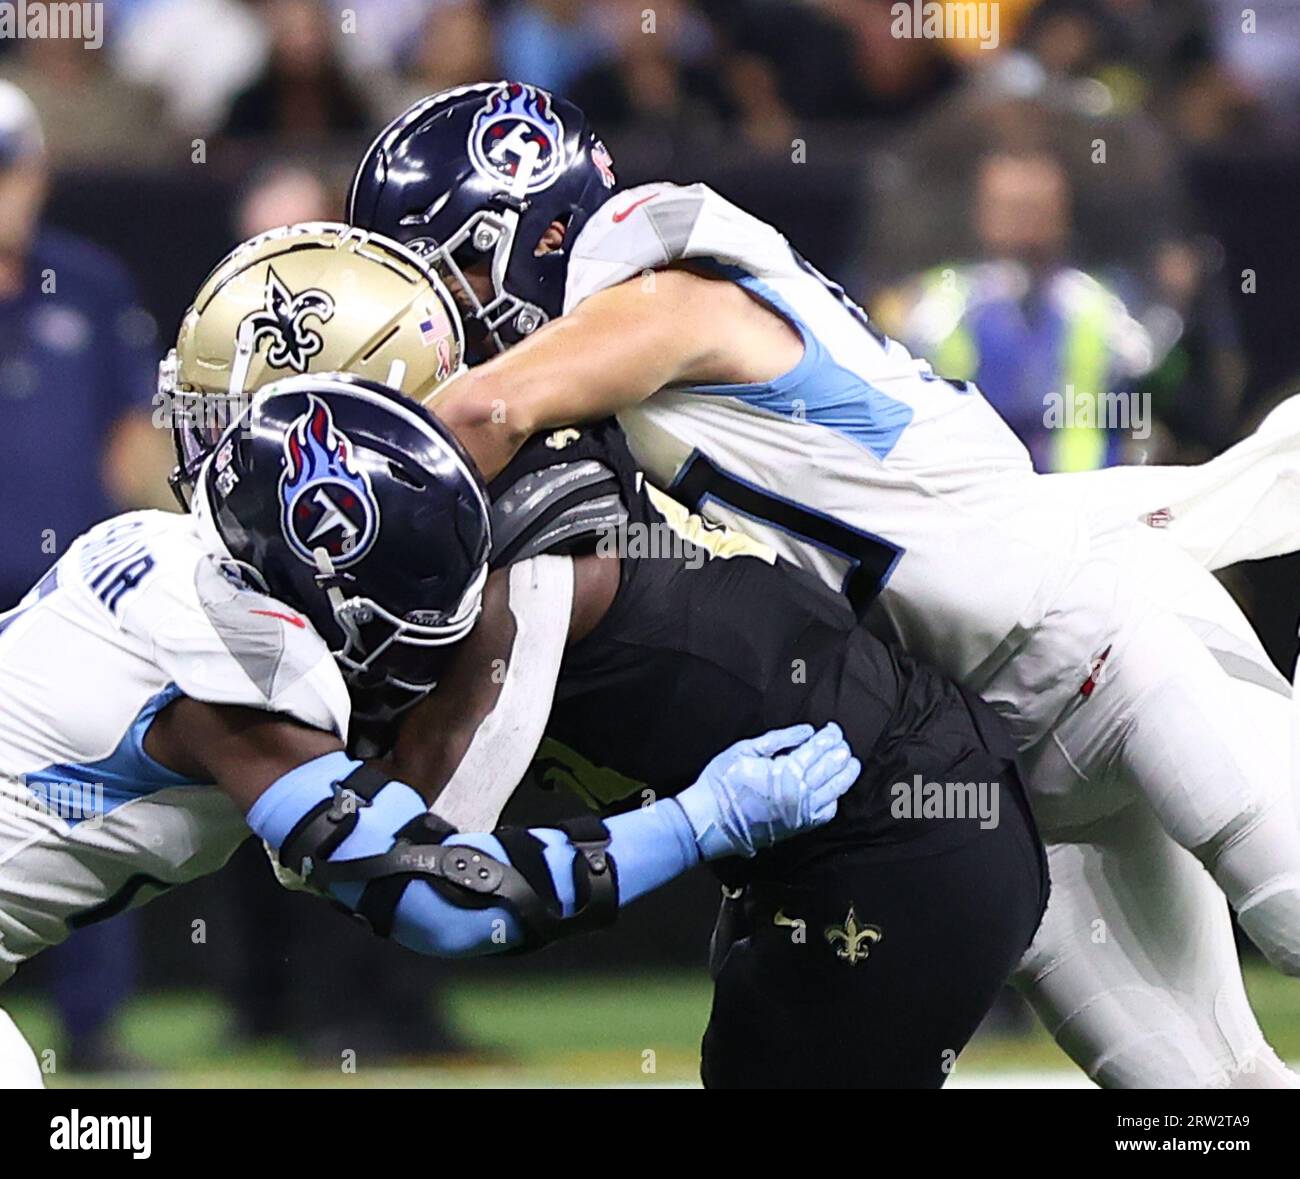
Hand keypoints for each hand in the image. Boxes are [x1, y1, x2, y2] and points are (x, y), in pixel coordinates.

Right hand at [675, 722, 859, 859]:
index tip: (834, 729)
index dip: (830, 737)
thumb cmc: (722, 782)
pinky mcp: (799, 827)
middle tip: (842, 743)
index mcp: (787, 771)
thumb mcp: (745, 750)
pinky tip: (834, 790)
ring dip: (846, 774)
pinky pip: (826, 813)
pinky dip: (835, 799)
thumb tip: (807, 731)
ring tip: (850, 763)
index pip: (819, 749)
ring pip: (836, 790)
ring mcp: (802, 812)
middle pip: (832, 767)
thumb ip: (779, 739)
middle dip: (840, 752)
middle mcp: (801, 793)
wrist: (710, 821)